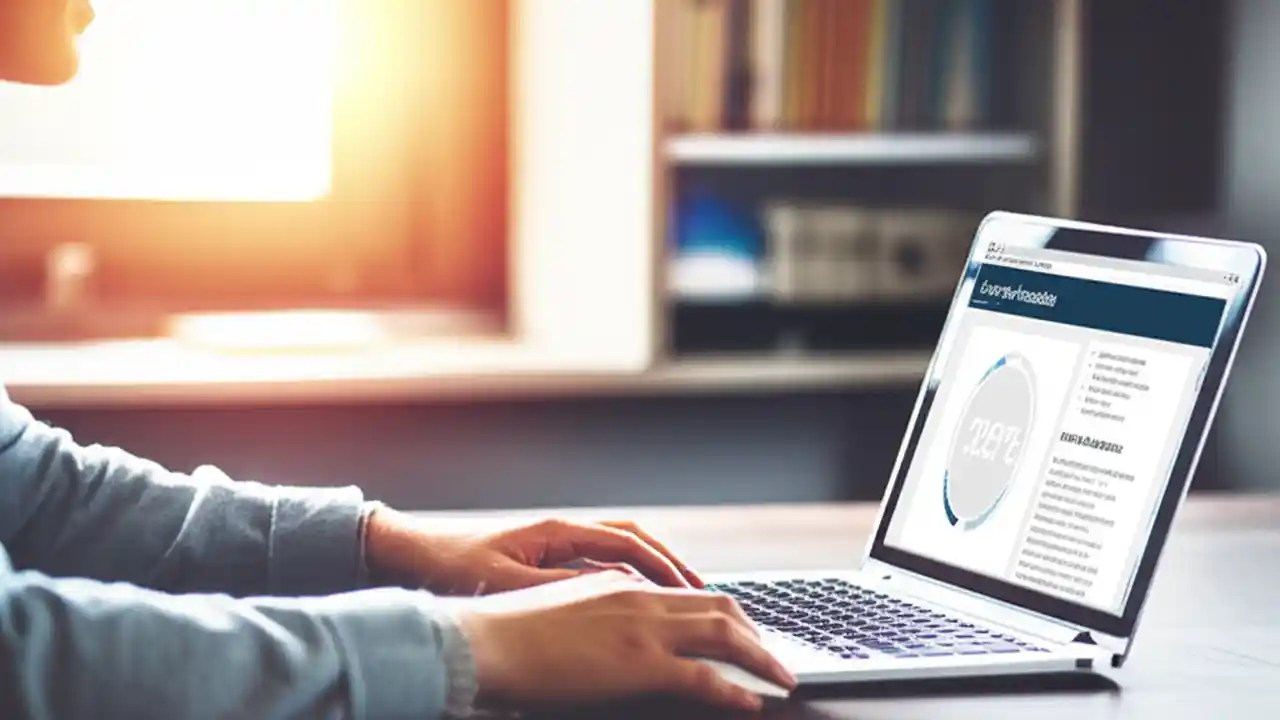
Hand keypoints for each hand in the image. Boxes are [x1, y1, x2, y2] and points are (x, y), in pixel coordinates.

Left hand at [365, 508, 702, 593]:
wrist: (414, 557)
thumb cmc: (454, 568)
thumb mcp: (509, 583)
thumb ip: (560, 588)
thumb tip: (612, 594)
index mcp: (558, 532)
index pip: (628, 544)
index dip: (664, 567)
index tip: (692, 590)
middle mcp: (562, 534)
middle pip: (633, 541)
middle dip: (670, 564)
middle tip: (702, 592)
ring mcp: (555, 547)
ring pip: (618, 554)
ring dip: (651, 572)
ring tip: (680, 597)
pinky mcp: (545, 562)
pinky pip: (599, 568)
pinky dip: (626, 581)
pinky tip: (636, 605)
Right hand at [457, 576, 796, 710]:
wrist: (483, 640)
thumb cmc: (507, 633)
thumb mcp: (562, 612)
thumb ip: (597, 618)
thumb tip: (613, 638)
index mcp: (620, 585)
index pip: (687, 593)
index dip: (722, 611)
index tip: (739, 628)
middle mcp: (640, 598)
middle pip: (719, 606)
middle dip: (753, 631)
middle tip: (770, 654)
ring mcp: (644, 629)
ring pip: (725, 634)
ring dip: (760, 657)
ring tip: (778, 677)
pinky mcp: (641, 664)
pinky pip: (706, 677)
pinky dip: (736, 690)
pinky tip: (751, 702)